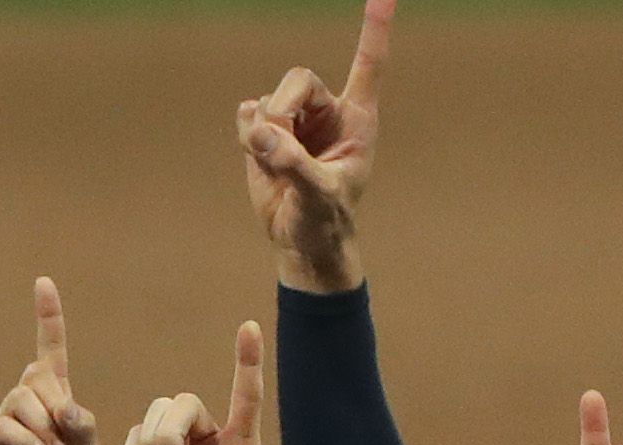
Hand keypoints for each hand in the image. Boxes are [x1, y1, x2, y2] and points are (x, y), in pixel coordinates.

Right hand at [241, 0, 393, 294]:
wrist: (300, 239)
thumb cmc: (325, 218)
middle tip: (276, 146)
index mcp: (357, 117)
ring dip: (263, 133)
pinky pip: (247, 116)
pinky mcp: (265, 130)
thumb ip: (292, 163)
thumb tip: (260, 130)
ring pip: (268, 100)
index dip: (375, 27)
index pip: (369, 62)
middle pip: (298, 79)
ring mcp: (295, 118)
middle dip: (282, 110)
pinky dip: (247, 137)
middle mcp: (327, 110)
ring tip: (276, 166)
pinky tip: (259, 159)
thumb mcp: (319, 196)